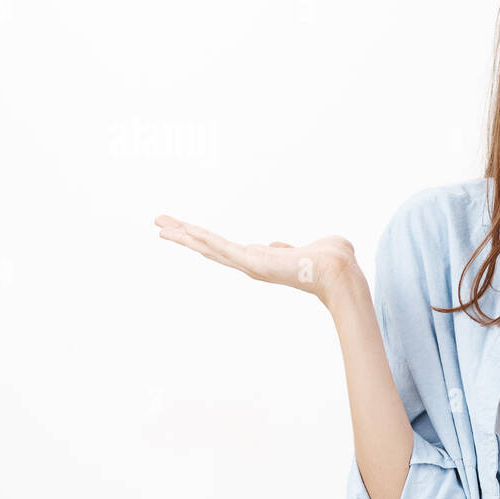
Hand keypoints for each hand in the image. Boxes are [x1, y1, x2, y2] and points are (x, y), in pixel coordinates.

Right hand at [153, 214, 362, 308]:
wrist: (341, 272)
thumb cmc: (334, 260)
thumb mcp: (307, 249)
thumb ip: (289, 248)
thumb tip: (277, 246)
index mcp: (263, 261)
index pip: (226, 249)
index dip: (205, 241)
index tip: (187, 232)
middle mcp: (252, 265)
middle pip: (210, 248)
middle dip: (184, 237)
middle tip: (158, 226)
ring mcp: (251, 265)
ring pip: (209, 247)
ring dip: (184, 236)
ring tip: (159, 225)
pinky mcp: (254, 262)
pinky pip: (221, 247)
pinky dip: (202, 238)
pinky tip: (183, 230)